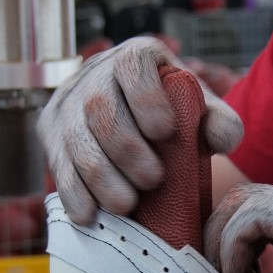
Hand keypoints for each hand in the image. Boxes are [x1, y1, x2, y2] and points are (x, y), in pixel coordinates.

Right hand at [38, 37, 243, 222]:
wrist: (126, 108)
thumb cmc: (169, 109)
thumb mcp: (197, 106)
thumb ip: (218, 120)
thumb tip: (221, 140)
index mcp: (134, 58)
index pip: (132, 65)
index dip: (145, 96)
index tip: (164, 131)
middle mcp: (94, 75)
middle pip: (100, 107)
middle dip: (126, 148)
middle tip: (153, 179)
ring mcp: (68, 105)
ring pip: (76, 139)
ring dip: (100, 176)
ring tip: (126, 204)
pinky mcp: (50, 134)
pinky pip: (57, 164)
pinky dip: (73, 192)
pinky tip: (89, 214)